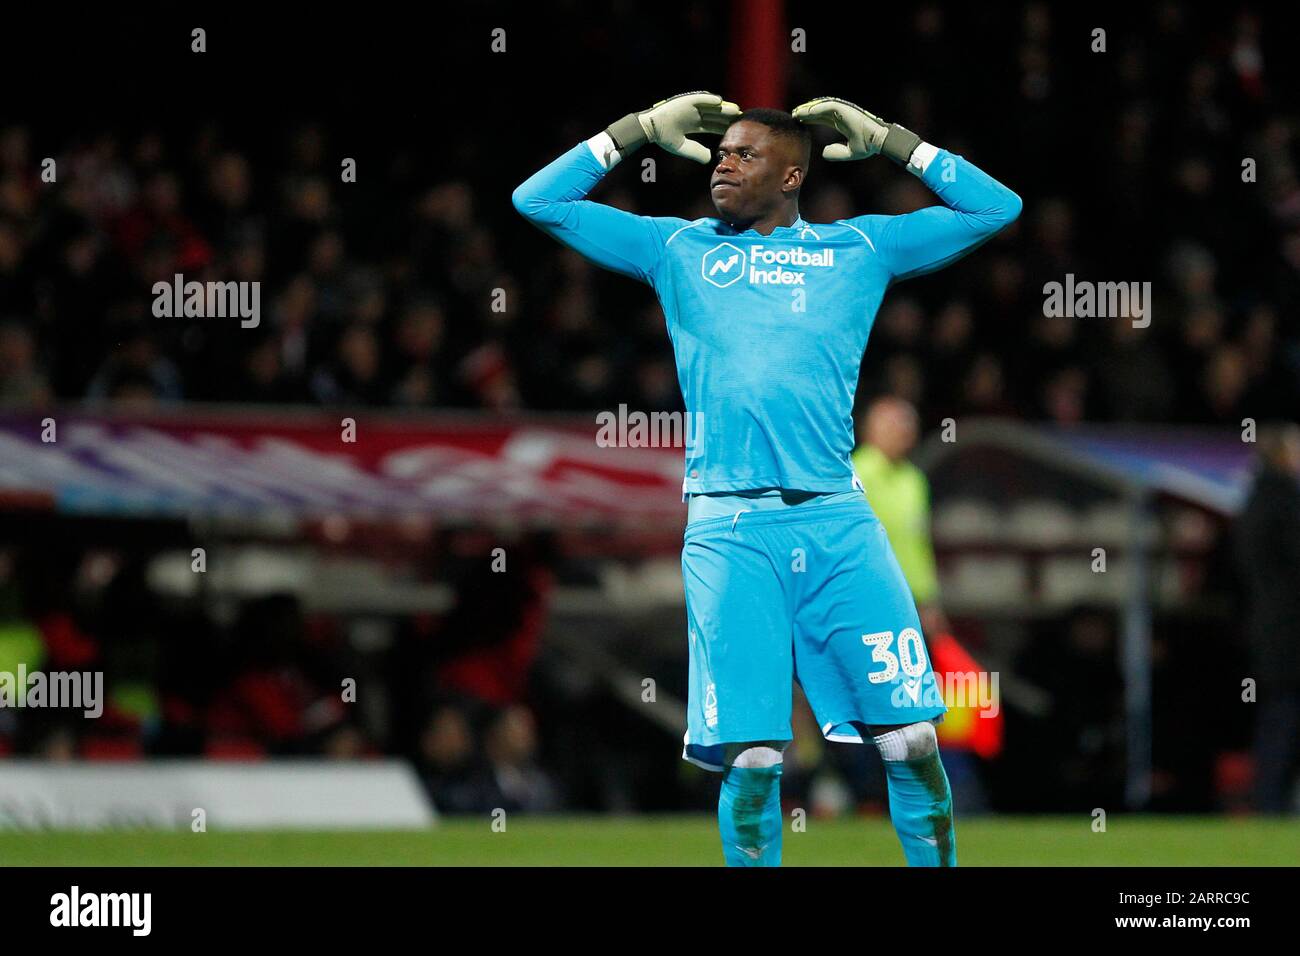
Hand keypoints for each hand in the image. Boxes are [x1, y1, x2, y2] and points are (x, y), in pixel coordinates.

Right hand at [607, 92, 740, 163]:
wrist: (649, 128)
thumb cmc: (663, 137)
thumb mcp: (682, 147)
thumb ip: (696, 152)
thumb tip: (710, 158)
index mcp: (694, 125)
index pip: (713, 125)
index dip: (724, 127)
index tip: (736, 130)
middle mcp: (694, 114)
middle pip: (714, 115)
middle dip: (727, 117)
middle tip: (742, 119)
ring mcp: (690, 107)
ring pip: (710, 107)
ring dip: (723, 108)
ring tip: (736, 110)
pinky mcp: (684, 101)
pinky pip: (699, 99)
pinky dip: (709, 100)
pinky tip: (720, 102)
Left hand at [792, 96, 920, 163]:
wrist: (878, 142)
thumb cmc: (867, 147)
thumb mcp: (848, 152)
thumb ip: (836, 152)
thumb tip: (824, 152)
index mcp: (842, 122)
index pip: (823, 118)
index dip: (811, 119)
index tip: (800, 121)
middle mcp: (842, 115)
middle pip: (819, 111)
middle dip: (806, 113)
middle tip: (794, 115)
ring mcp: (843, 111)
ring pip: (821, 107)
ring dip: (808, 109)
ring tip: (796, 113)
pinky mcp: (845, 109)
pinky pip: (827, 107)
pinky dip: (816, 108)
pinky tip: (805, 112)